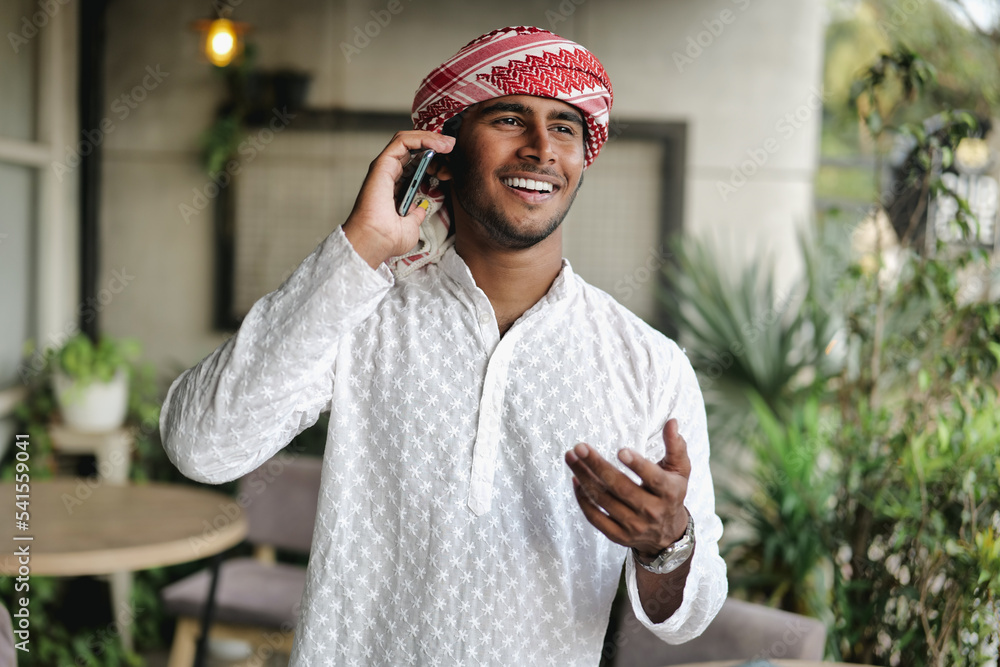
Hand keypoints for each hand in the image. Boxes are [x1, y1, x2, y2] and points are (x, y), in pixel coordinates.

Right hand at [342, 130, 454, 268]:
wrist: (376, 240)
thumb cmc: (388, 238)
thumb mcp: (411, 225)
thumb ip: (416, 214)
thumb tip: (420, 209)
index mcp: (394, 186)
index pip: (414, 163)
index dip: (433, 159)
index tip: (450, 163)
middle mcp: (389, 174)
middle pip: (412, 149)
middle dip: (434, 144)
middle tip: (452, 147)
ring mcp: (384, 167)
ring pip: (407, 140)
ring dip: (430, 138)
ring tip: (448, 144)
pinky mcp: (383, 163)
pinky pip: (402, 141)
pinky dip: (421, 139)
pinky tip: (438, 145)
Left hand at [564, 418, 690, 560]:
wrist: (667, 534)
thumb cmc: (671, 492)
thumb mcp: (680, 470)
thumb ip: (675, 446)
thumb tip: (672, 421)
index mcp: (669, 492)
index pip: (653, 479)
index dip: (638, 465)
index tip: (621, 450)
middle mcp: (651, 511)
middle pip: (620, 487)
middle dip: (597, 466)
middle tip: (579, 447)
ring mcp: (634, 526)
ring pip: (603, 500)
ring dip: (584, 477)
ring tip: (571, 457)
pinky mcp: (618, 536)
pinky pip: (595, 517)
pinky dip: (583, 499)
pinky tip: (576, 479)